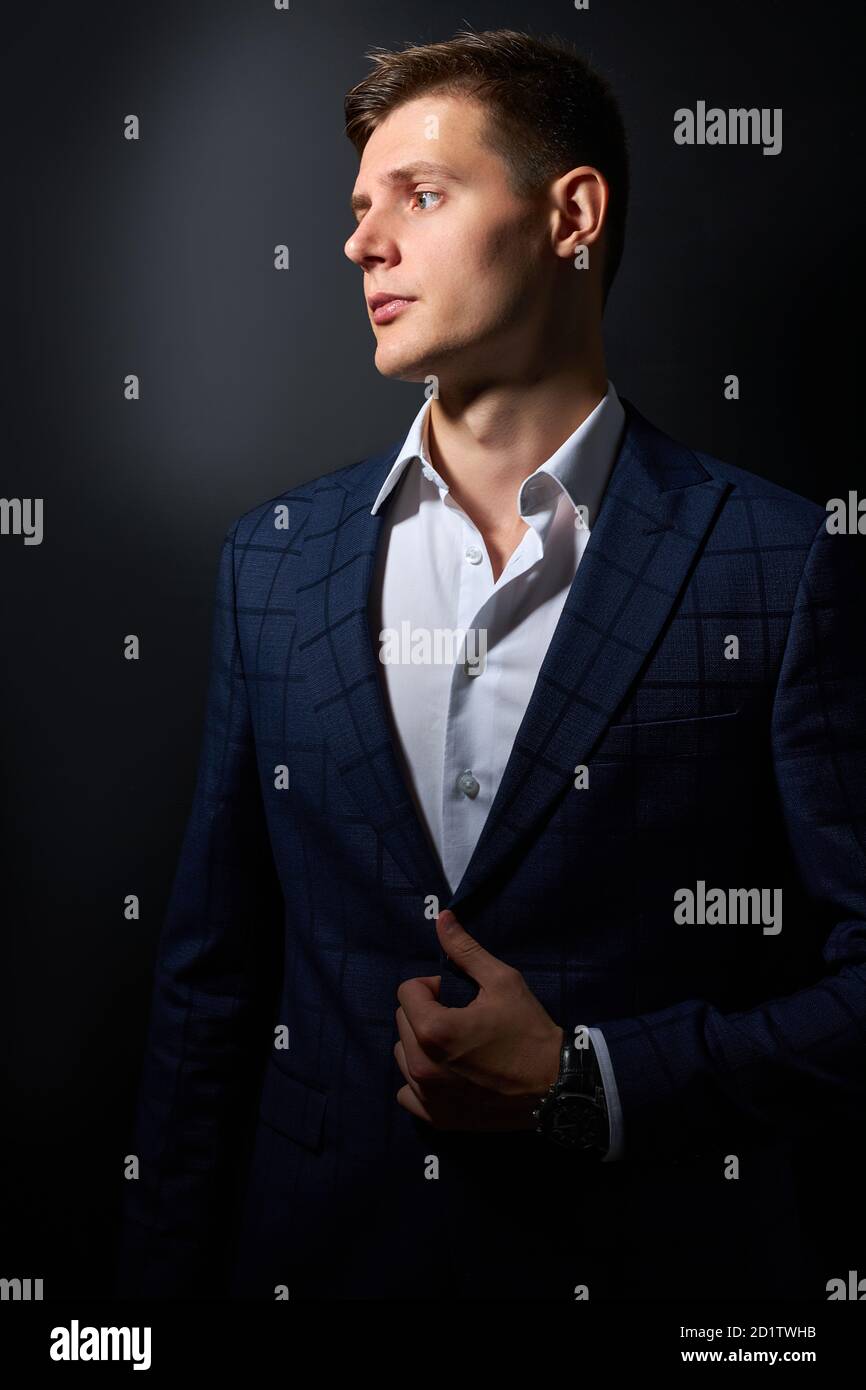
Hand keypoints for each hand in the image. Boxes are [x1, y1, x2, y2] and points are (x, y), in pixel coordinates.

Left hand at [394, 909, 563, 1130]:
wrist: (557, 1086)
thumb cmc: (529, 1030)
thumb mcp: (502, 981)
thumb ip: (465, 950)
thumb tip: (441, 917)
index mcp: (433, 1030)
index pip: (407, 992)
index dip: (433, 987)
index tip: (458, 996)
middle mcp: (421, 1066)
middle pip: (402, 1023)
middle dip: (426, 1013)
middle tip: (462, 1018)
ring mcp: (428, 1097)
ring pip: (403, 1057)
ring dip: (421, 1046)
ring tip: (456, 1046)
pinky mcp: (438, 1118)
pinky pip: (408, 1094)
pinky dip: (420, 1083)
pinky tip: (447, 1075)